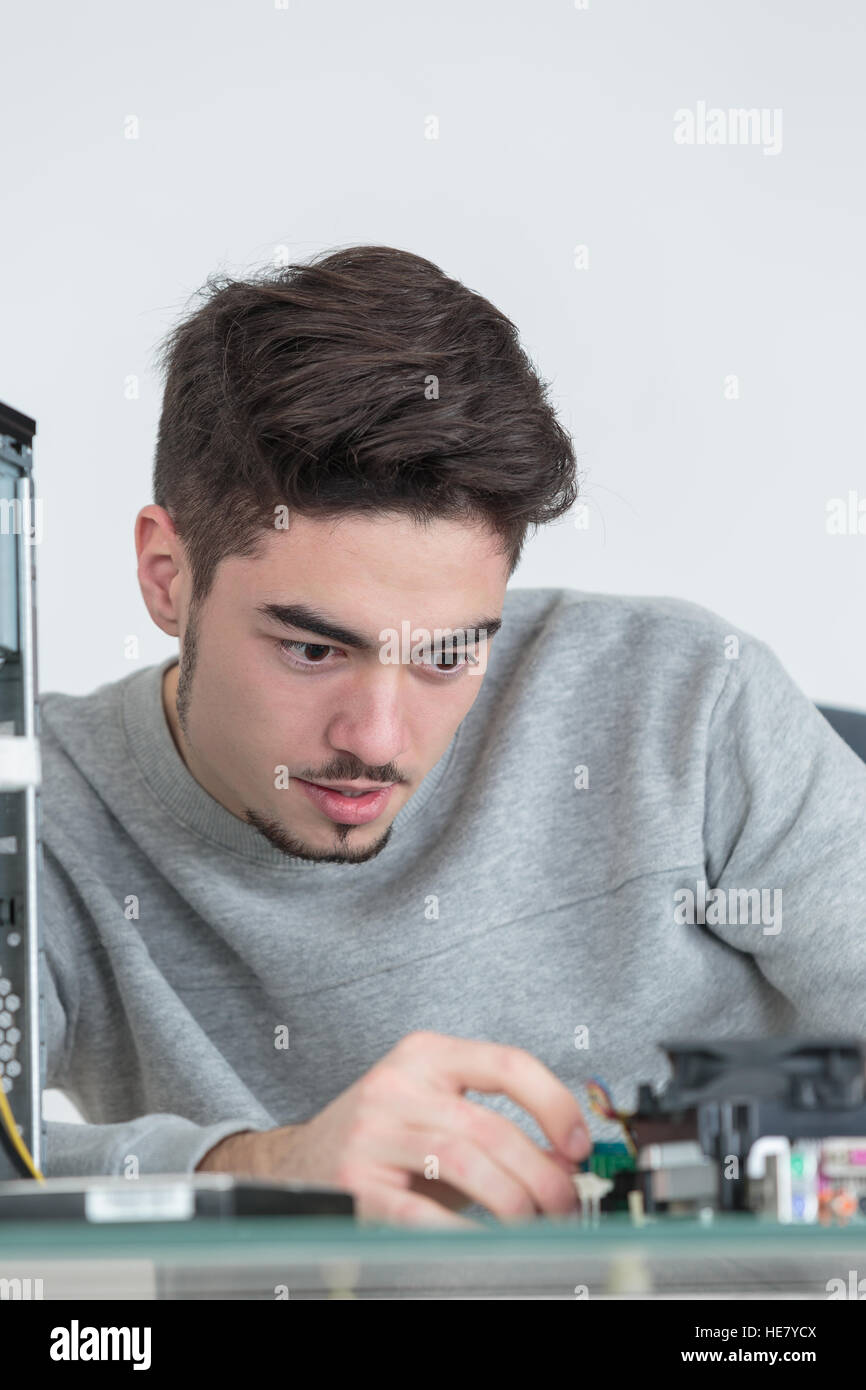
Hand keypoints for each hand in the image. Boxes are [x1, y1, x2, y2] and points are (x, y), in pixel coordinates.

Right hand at [198, 1031, 590, 1226]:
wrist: (298, 1163)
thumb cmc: (383, 1139)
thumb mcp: (438, 1112)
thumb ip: (496, 1126)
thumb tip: (565, 1161)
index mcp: (426, 1055)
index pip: (507, 1063)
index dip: (555, 1104)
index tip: (580, 1144)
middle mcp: (398, 1084)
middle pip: (491, 1125)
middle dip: (541, 1173)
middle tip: (563, 1203)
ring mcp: (372, 1130)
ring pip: (466, 1162)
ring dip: (513, 1202)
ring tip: (529, 1223)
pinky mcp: (354, 1179)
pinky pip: (422, 1210)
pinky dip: (462, 1231)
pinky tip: (482, 1242)